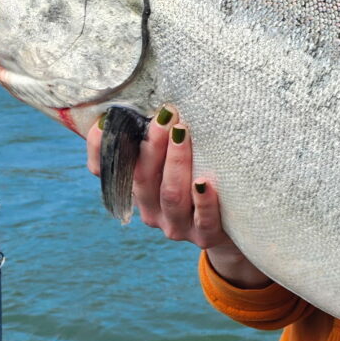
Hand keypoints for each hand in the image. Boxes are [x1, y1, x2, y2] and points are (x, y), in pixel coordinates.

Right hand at [85, 109, 267, 287]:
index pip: (110, 168)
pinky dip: (204, 201)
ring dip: (177, 162)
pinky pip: (204, 220)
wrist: (237, 225)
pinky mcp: (205, 237)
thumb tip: (149, 103)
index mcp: (138, 190)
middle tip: (166, 115)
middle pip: (144, 177)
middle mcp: (152, 211)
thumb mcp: (176, 160)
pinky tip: (206, 182)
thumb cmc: (201, 180)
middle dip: (153, 144)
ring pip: (171, 194)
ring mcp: (177, 226)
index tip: (108, 119)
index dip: (102, 146)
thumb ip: (159, 137)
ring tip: (184, 133)